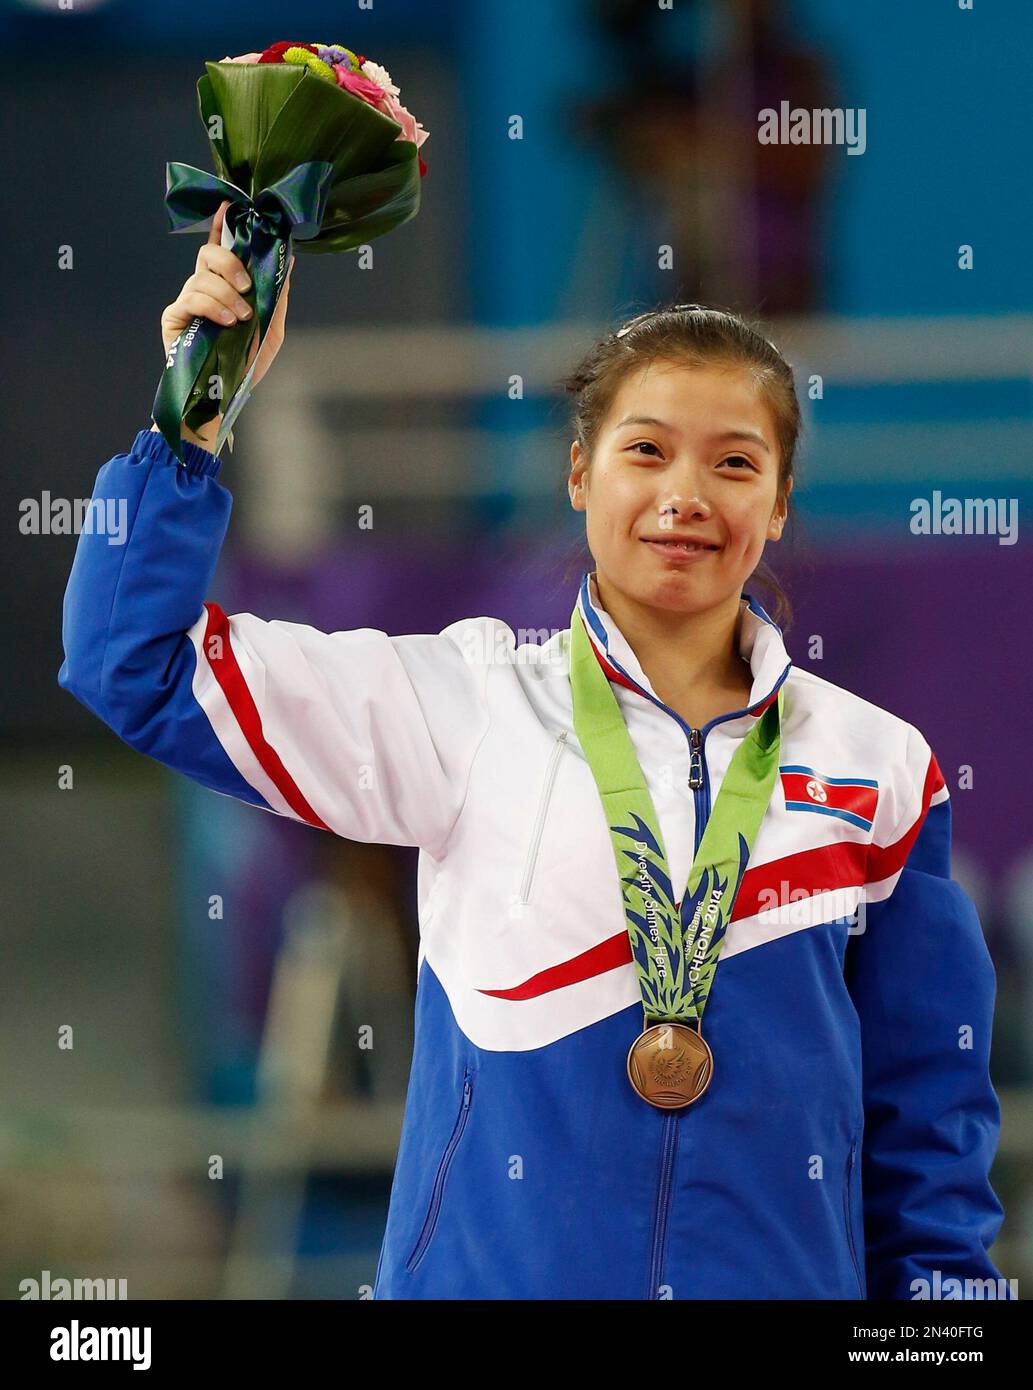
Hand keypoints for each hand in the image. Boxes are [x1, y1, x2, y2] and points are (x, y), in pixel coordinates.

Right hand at [159, 199, 293, 393]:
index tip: (229, 206)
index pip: (219, 247)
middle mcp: (203, 287)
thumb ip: (277, 294)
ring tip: (241, 318)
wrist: (226, 393)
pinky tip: (227, 322)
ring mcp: (187, 301)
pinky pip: (192, 299)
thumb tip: (288, 259)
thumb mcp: (272, 327)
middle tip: (247, 287)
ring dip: (226, 295)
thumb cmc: (247, 361)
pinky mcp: (174, 317)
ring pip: (202, 278)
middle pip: (209, 254)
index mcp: (224, 286)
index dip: (221, 226)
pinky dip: (212, 307)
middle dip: (230, 263)